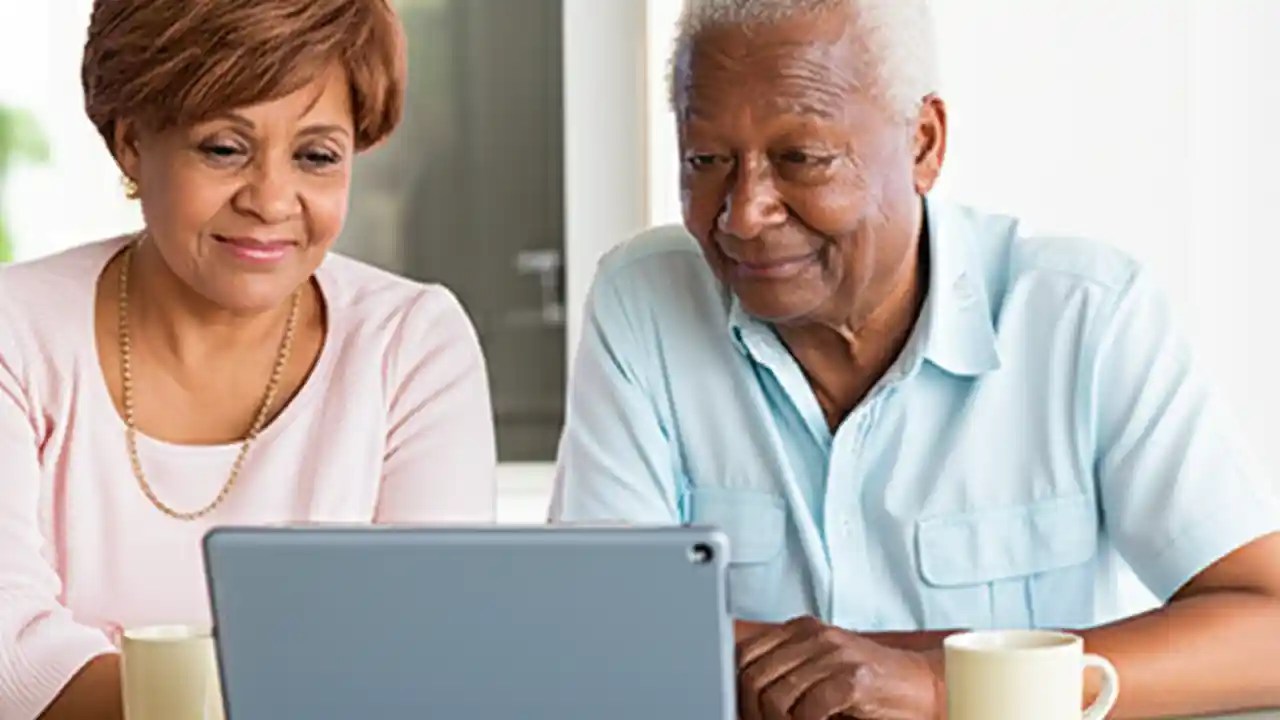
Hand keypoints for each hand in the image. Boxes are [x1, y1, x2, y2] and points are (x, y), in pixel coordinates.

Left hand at [736, 616, 942, 719]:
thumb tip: (743, 697)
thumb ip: (785, 671)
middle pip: (755, 677)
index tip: (745, 712)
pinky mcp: (855, 678)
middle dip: (755, 713)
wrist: (921, 686)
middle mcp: (815, 635)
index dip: (738, 690)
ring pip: (778, 696)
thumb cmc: (868, 683)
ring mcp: (836, 654)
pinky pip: (810, 709)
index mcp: (801, 628)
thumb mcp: (819, 668)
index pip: (745, 655)